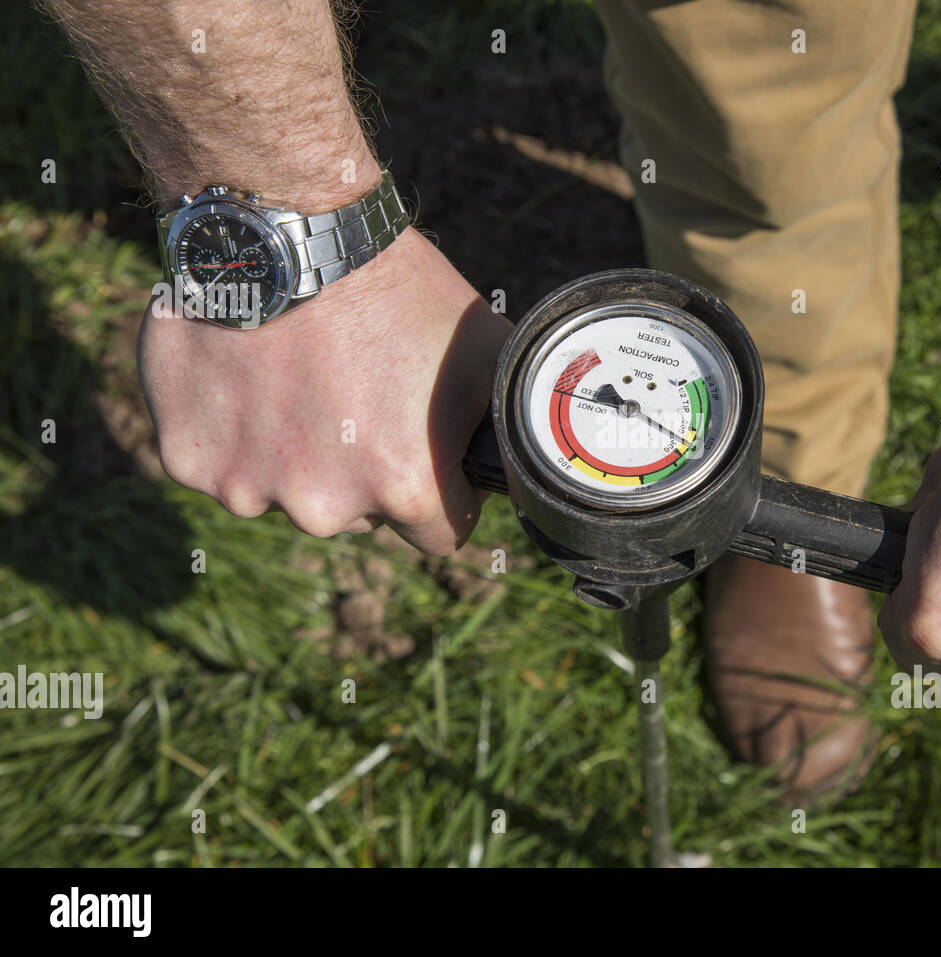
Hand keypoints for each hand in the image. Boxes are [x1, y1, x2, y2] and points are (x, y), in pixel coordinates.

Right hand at [141, 228, 510, 553]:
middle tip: (356, 396)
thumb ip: (502, 423)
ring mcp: (250, 487)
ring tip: (299, 378)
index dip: (444, 496)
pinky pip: (222, 464)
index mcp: (407, 488)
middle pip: (357, 513)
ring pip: (285, 490)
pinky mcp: (187, 459)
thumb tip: (529, 452)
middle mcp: (325, 507)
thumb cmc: (395, 287)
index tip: (429, 457)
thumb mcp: (485, 351)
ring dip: (293, 452)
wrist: (288, 229)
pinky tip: (248, 376)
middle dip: (361, 470)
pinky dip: (232, 432)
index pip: (439, 532)